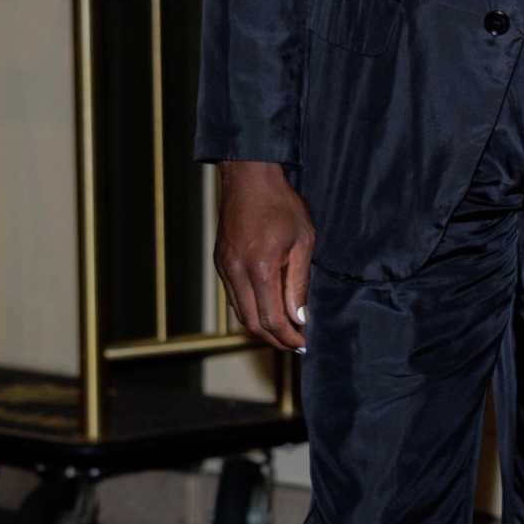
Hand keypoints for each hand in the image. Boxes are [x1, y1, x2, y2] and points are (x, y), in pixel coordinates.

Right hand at [214, 161, 315, 351]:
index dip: (288, 336)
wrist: (249, 179)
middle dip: (274, 339)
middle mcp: (237, 272)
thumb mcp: (302, 241)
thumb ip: (299, 282)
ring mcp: (225, 268)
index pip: (272, 318)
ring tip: (283, 332)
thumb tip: (299, 317)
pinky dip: (249, 311)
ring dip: (261, 328)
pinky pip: (233, 297)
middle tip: (294, 344)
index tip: (302, 343)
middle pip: (252, 323)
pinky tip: (266, 311)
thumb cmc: (281, 205)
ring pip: (239, 313)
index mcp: (260, 267)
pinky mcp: (220, 263)